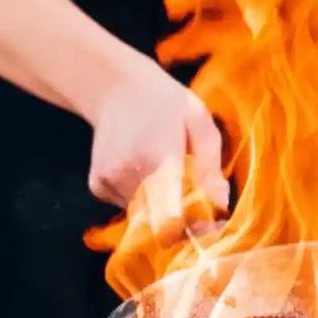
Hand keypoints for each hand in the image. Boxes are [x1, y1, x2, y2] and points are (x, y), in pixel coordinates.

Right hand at [87, 61, 229, 235]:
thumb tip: (220, 206)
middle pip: (158, 226)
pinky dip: (144, 198)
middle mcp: (128, 175)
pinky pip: (129, 206)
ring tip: (168, 173)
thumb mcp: (201, 124)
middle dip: (182, 223)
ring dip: (163, 207)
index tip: (209, 224)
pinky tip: (146, 169)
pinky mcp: (97, 186)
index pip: (169, 221)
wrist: (114, 86)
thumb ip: (211, 169)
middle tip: (197, 200)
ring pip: (144, 218)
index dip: (192, 231)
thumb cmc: (167, 103)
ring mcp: (108, 182)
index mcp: (159, 160)